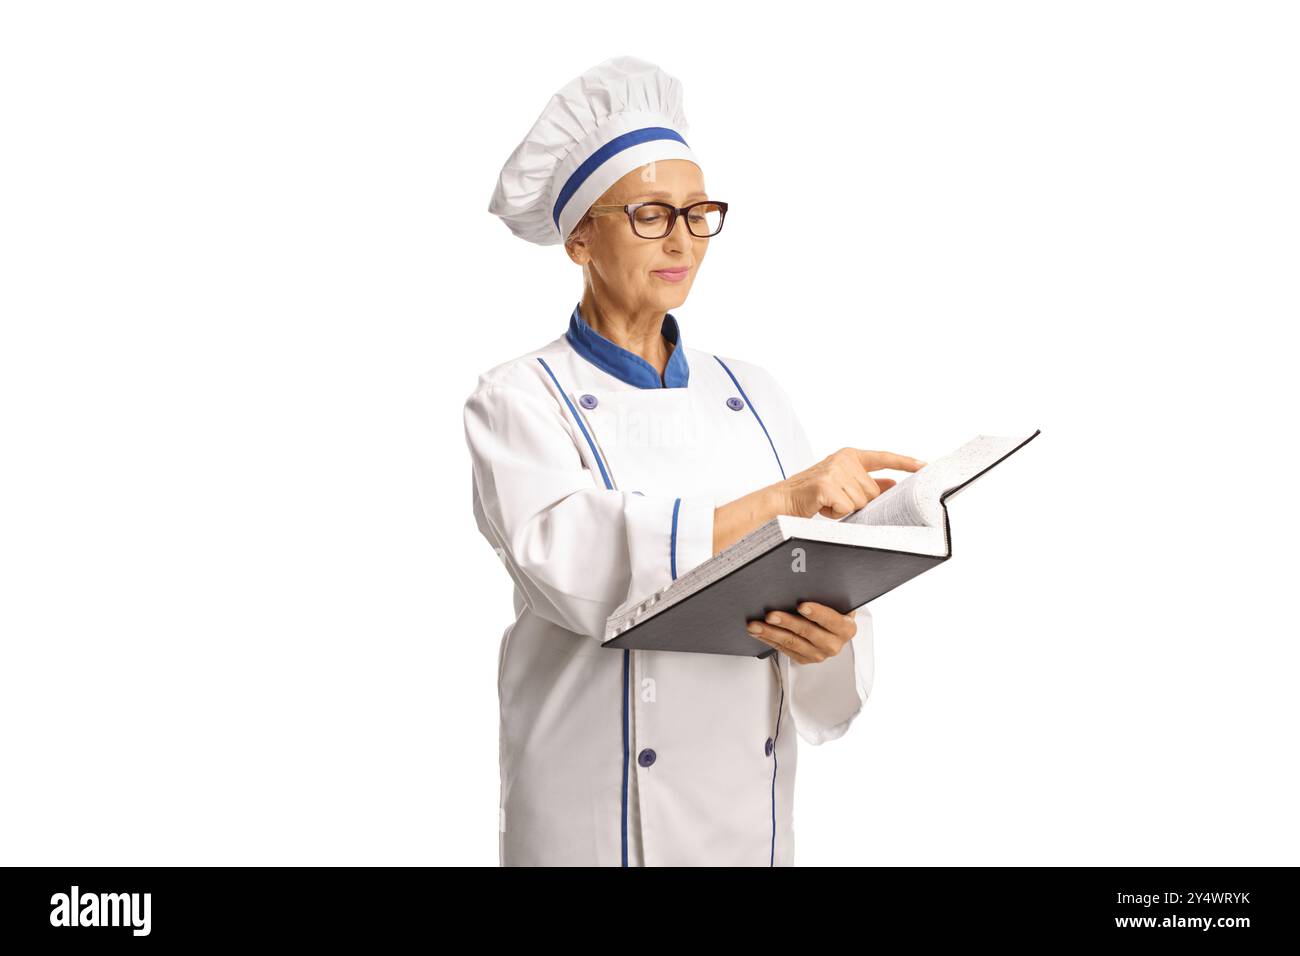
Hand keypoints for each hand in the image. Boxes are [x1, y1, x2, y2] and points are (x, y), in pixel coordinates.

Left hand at [746, 601, 856, 663]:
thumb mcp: (836, 601)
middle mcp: (833, 644)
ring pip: (792, 643)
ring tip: (756, 625)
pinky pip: (784, 649)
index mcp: (845, 628)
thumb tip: (805, 582)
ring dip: (771, 633)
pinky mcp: (805, 659)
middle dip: (786, 622)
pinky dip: (769, 639)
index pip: (831, 619)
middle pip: (807, 632)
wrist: (834, 629)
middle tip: (770, 615)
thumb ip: (826, 594)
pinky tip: (758, 632)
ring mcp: (819, 654)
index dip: (816, 613)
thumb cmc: (833, 610)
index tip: (801, 605)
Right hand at [780, 448, 925, 518]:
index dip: (905, 462)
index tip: (924, 466)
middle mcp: (843, 460)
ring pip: (861, 501)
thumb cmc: (813, 494)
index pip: (883, 457)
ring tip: (827, 503)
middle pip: (873, 491)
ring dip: (845, 509)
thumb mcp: (843, 484)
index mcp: (849, 456)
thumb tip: (893, 484)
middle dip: (858, 501)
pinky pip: (847, 507)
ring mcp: (834, 471)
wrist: (783, 500)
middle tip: (836, 500)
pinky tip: (822, 507)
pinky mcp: (826, 485)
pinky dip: (836, 513)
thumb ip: (868, 482)